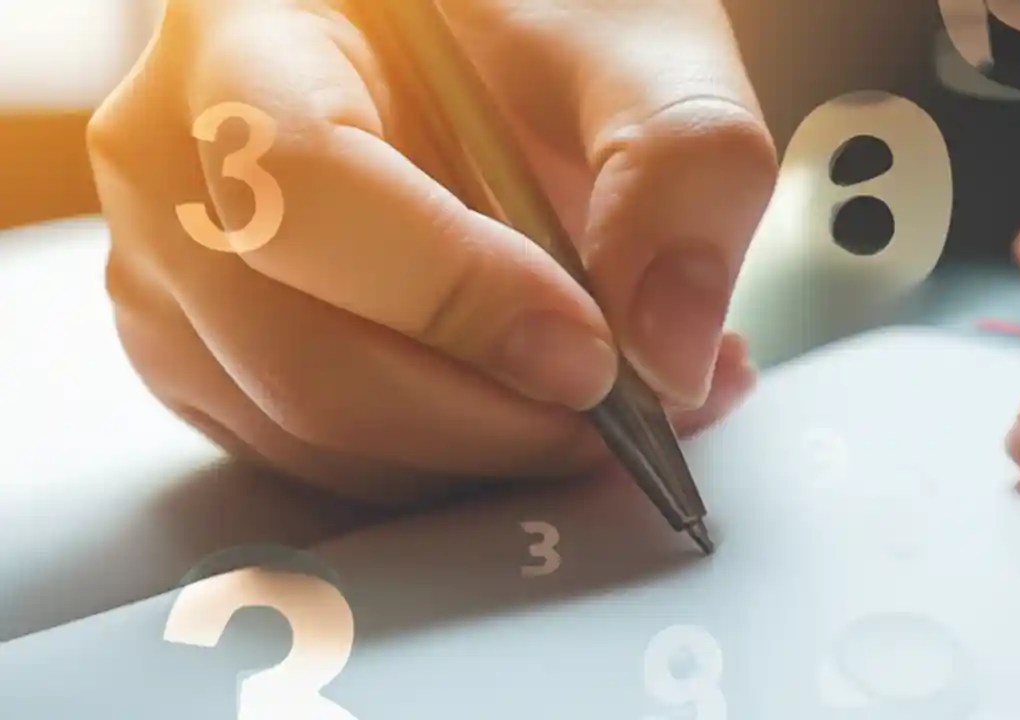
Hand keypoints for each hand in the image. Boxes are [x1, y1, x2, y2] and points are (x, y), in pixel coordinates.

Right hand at [87, 0, 775, 504]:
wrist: (473, 68)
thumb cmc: (537, 31)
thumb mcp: (635, 47)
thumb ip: (682, 161)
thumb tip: (669, 352)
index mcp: (253, 34)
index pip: (305, 186)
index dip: (455, 293)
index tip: (590, 354)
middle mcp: (179, 162)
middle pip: (303, 356)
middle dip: (491, 422)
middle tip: (621, 417)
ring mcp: (178, 274)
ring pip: (311, 436)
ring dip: (481, 458)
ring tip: (602, 411)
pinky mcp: (212, 355)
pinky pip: (316, 461)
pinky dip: (441, 468)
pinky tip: (528, 416)